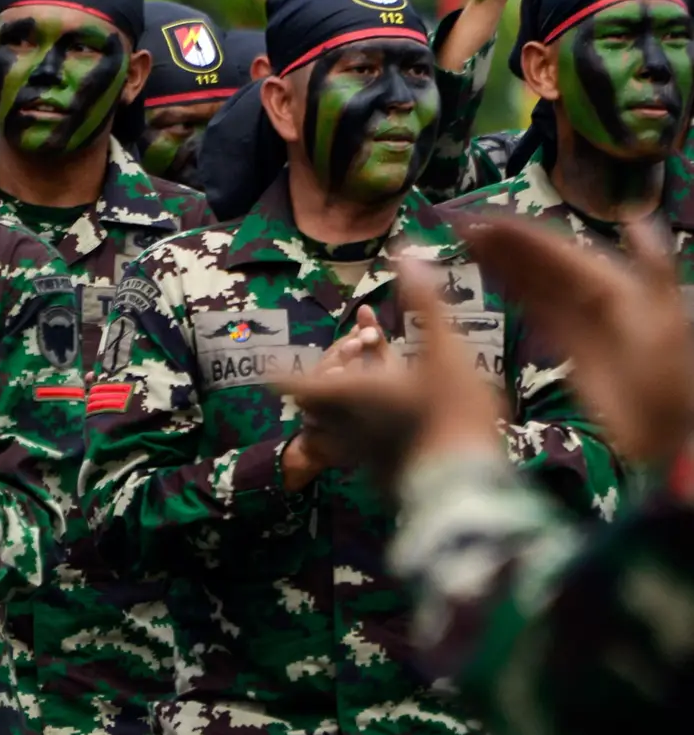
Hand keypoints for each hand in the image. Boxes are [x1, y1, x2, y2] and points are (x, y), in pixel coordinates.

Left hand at [279, 258, 507, 473]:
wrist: (465, 480)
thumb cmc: (452, 409)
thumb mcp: (444, 348)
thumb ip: (424, 303)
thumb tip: (406, 254)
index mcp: (349, 393)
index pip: (295, 382)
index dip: (280, 373)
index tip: (269, 367)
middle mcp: (343, 424)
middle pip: (311, 404)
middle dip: (321, 382)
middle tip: (345, 363)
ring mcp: (358, 452)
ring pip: (331, 426)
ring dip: (340, 404)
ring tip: (367, 388)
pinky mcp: (377, 471)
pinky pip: (356, 445)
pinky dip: (362, 426)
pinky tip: (393, 418)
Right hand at [459, 213, 693, 464]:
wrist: (662, 435)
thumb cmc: (665, 381)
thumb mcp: (665, 321)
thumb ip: (654, 268)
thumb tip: (635, 220)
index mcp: (618, 286)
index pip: (563, 252)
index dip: (524, 235)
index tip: (483, 220)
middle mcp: (598, 297)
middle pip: (546, 264)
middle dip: (507, 245)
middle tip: (462, 229)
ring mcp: (583, 321)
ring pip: (538, 285)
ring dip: (504, 265)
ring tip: (466, 246)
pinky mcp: (571, 347)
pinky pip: (538, 311)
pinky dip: (515, 294)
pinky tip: (492, 281)